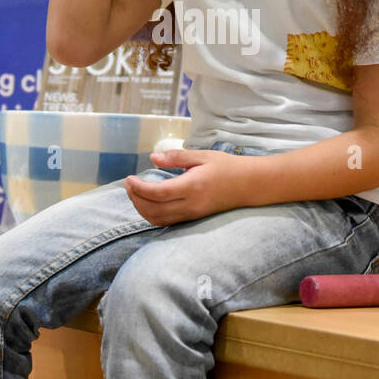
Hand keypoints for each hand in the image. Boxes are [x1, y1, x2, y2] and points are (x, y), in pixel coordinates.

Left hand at [123, 147, 246, 224]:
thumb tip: (153, 157)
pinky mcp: (194, 219)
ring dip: (142, 208)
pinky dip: (152, 214)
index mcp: (192, 187)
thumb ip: (176, 157)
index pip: (158, 193)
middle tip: (129, 184)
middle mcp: (191, 205)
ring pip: (158, 219)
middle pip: (153, 210)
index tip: (129, 178)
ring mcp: (193, 215)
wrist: (250, 185)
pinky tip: (149, 202)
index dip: (138, 188)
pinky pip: (167, 222)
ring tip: (135, 193)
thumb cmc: (227, 167)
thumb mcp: (202, 155)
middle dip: (135, 199)